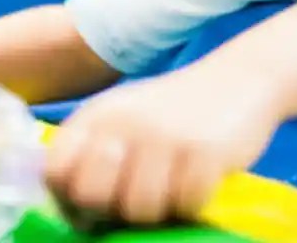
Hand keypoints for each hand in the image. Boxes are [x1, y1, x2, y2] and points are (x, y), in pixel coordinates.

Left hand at [44, 69, 279, 224]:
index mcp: (97, 116)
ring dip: (160, 208)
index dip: (68, 197)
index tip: (93, 203)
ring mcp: (163, 136)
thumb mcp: (126, 120)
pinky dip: (194, 202)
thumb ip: (95, 158)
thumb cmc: (177, 112)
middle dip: (113, 208)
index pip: (55, 171)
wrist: (241, 78)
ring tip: (175, 185)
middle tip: (139, 195)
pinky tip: (201, 178)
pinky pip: (186, 204)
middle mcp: (123, 122)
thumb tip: (76, 218)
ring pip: (140, 209)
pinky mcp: (203, 151)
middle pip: (92, 196)